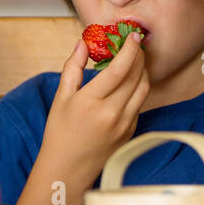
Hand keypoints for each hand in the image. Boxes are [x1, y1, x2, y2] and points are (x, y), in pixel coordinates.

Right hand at [41, 30, 149, 177]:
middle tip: (135, 42)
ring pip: (144, 89)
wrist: (67, 169)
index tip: (132, 35)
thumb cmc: (60, 132)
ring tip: (135, 59)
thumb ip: (74, 67)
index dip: (130, 49)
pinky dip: (138, 88)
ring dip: (143, 70)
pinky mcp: (131, 132)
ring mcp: (125, 124)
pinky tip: (129, 81)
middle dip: (139, 55)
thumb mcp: (62, 97)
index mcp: (92, 102)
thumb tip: (83, 42)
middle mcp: (112, 113)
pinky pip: (140, 104)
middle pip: (137, 76)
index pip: (120, 69)